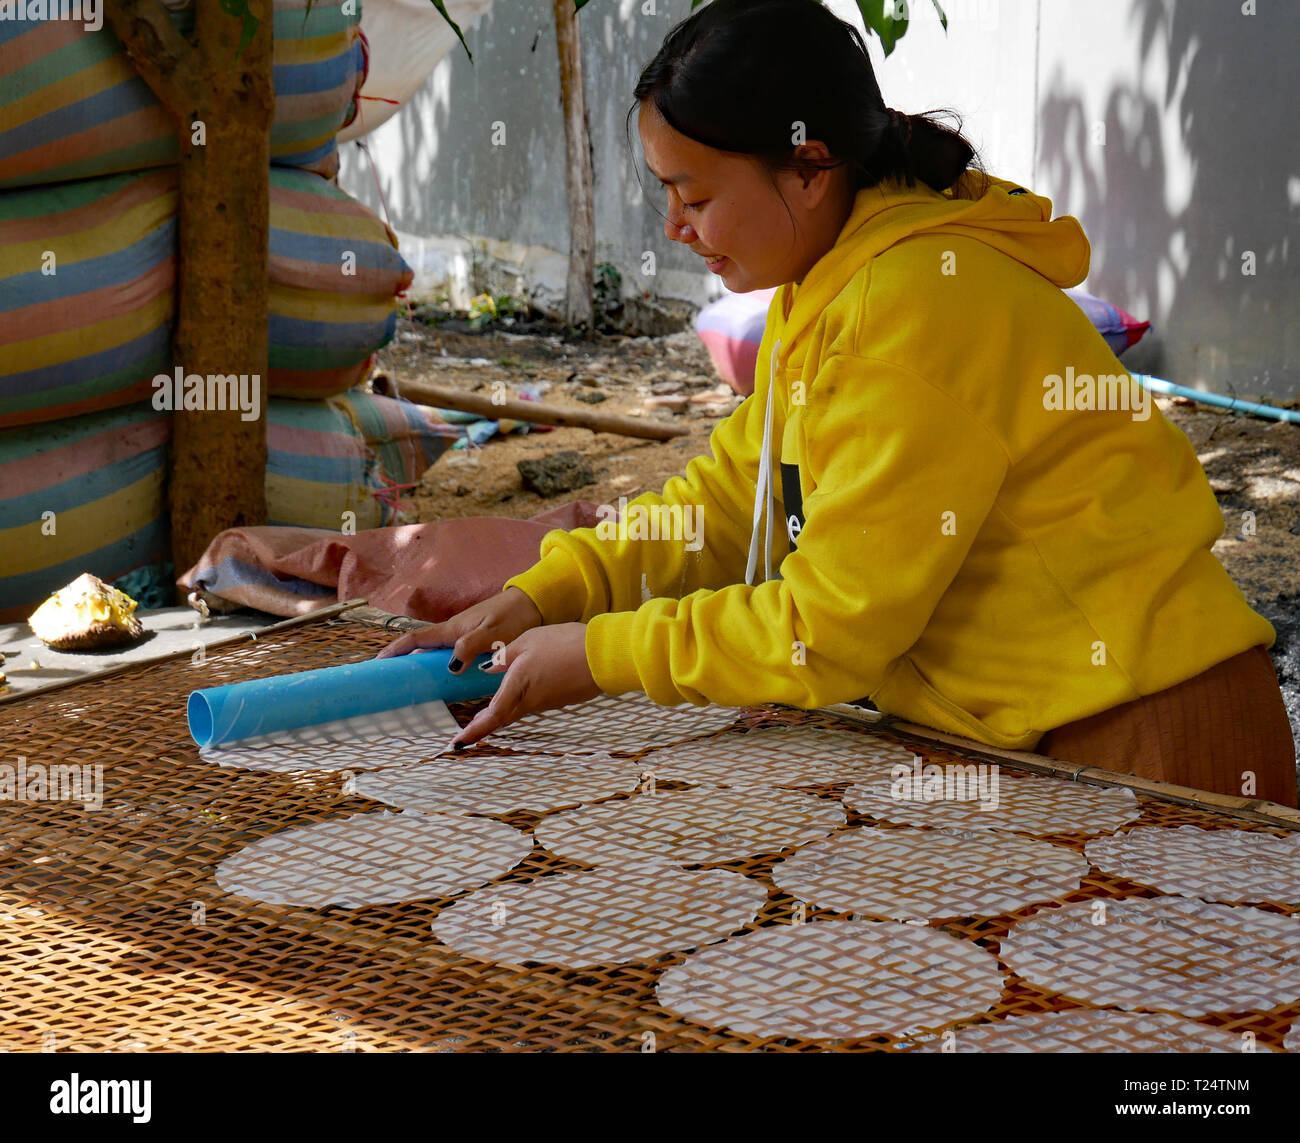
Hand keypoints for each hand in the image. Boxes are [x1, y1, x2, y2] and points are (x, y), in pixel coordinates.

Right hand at [375, 586, 542, 670]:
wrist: (533, 604)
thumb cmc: (514, 617)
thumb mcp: (493, 634)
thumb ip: (471, 646)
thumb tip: (450, 666)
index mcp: (453, 629)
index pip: (416, 639)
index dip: (396, 650)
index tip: (378, 663)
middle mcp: (454, 632)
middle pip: (421, 647)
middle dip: (403, 660)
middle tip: (389, 680)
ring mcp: (463, 636)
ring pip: (436, 653)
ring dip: (421, 666)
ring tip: (411, 686)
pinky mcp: (475, 641)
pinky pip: (451, 655)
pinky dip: (441, 666)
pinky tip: (443, 681)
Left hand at [450, 623, 600, 747]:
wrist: (602, 655)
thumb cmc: (564, 644)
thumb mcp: (529, 641)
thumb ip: (505, 656)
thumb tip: (486, 669)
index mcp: (518, 685)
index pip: (492, 715)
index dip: (474, 731)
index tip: (457, 743)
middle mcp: (531, 699)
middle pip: (503, 718)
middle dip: (484, 726)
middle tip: (467, 733)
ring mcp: (547, 701)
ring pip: (519, 710)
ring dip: (502, 713)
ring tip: (487, 714)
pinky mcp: (560, 698)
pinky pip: (535, 702)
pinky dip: (522, 702)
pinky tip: (522, 692)